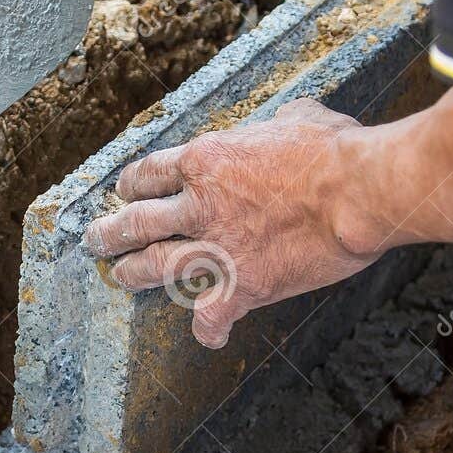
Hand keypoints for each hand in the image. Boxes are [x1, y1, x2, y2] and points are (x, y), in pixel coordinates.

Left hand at [83, 100, 386, 347]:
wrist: (357, 193)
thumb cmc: (334, 151)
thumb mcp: (298, 116)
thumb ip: (276, 124)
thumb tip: (285, 122)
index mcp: (207, 160)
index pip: (150, 173)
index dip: (132, 184)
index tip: (126, 191)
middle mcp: (199, 205)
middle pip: (136, 221)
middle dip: (110, 232)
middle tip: (96, 240)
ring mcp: (215, 249)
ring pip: (154, 266)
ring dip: (131, 274)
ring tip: (120, 277)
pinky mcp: (241, 287)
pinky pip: (210, 316)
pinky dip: (207, 329)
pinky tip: (208, 336)